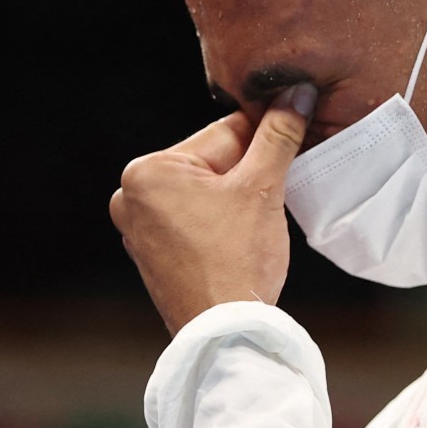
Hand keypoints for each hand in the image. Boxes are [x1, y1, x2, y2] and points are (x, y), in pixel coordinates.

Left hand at [109, 85, 315, 334]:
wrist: (224, 333)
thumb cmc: (236, 263)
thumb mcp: (262, 187)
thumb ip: (278, 135)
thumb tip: (295, 94)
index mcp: (147, 171)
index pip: (222, 133)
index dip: (263, 138)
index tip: (292, 134)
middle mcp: (132, 196)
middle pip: (212, 163)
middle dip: (247, 173)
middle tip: (274, 193)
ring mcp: (138, 229)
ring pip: (205, 193)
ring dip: (236, 199)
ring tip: (256, 223)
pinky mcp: (153, 254)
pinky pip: (194, 221)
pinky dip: (219, 223)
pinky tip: (240, 241)